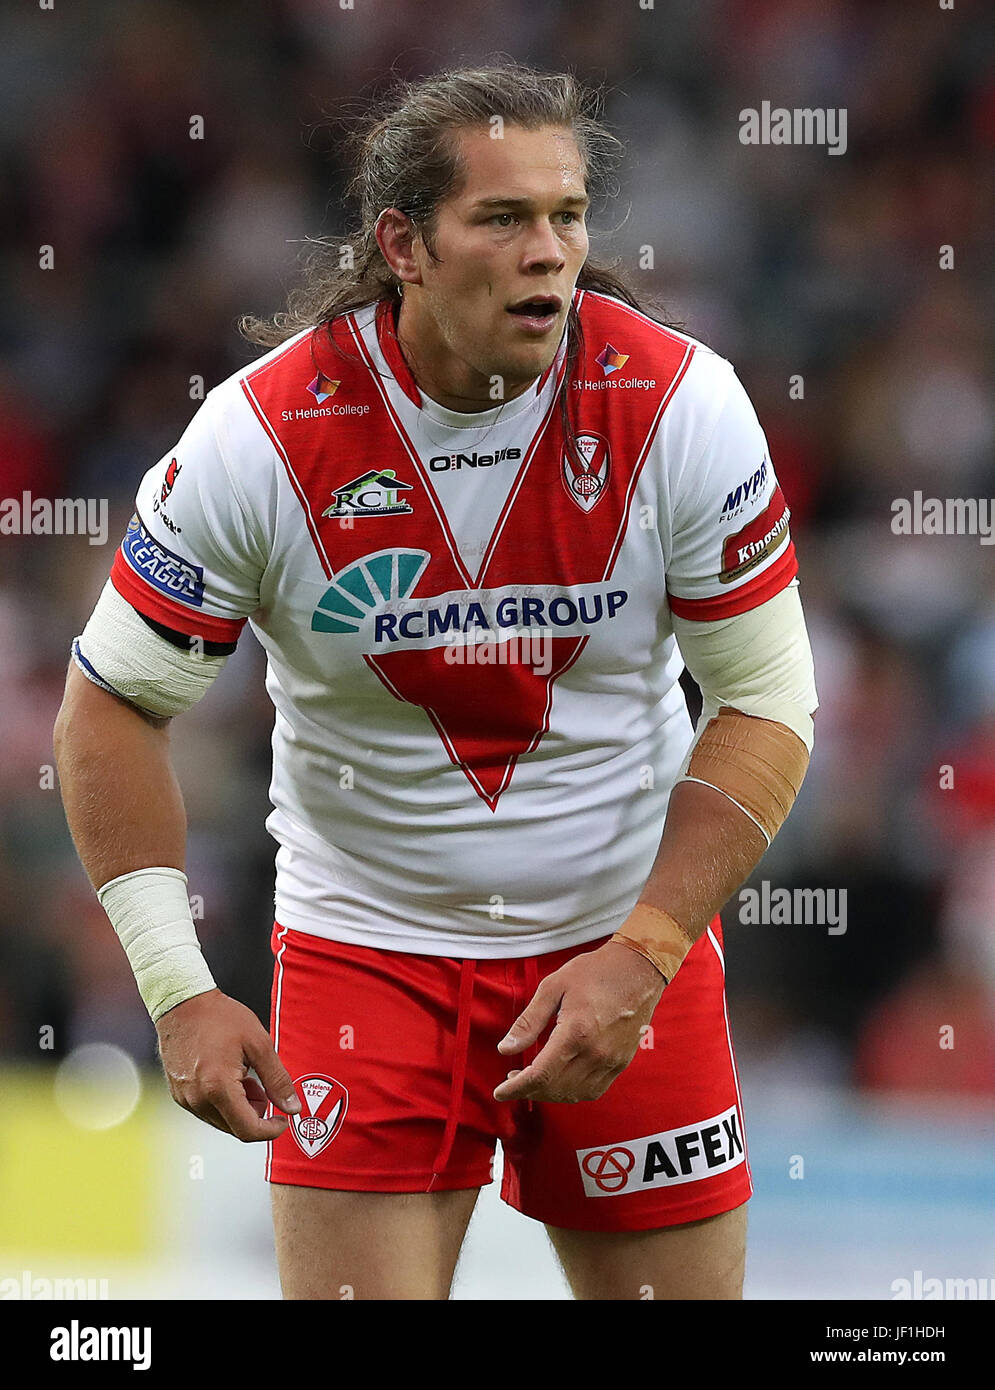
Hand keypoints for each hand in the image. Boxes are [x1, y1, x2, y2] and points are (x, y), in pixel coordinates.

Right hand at [155, 988, 301, 1141]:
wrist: (182, 1003)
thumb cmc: (219, 1017)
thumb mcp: (258, 1043)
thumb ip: (277, 1079)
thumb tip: (292, 1107)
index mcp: (218, 1088)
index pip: (247, 1130)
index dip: (271, 1130)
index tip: (283, 1119)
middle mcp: (197, 1099)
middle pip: (235, 1128)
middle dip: (256, 1114)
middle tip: (263, 1086)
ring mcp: (185, 1098)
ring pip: (221, 1121)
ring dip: (240, 1107)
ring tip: (245, 1075)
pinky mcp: (179, 1094)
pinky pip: (207, 1110)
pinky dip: (224, 1101)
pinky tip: (229, 1076)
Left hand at [493, 941, 665, 1103]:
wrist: (638, 968)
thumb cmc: (594, 972)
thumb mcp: (553, 987)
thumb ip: (529, 1021)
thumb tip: (505, 1049)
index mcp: (575, 1033)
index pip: (540, 1075)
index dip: (516, 1088)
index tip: (500, 1092)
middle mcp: (596, 1053)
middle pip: (555, 1088)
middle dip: (529, 1090)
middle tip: (513, 1079)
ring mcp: (612, 1060)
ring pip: (574, 1094)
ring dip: (549, 1093)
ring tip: (534, 1079)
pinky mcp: (622, 1062)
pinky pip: (593, 1090)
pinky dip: (572, 1091)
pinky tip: (561, 1079)